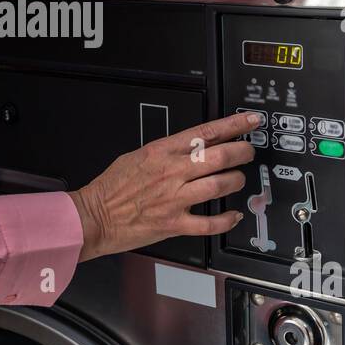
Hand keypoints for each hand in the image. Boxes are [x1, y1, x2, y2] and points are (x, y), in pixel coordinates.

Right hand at [69, 111, 259, 260]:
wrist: (95, 216)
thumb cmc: (112, 188)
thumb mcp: (138, 155)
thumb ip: (167, 151)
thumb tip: (192, 146)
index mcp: (162, 151)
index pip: (206, 132)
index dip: (234, 124)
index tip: (250, 121)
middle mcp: (172, 172)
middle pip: (221, 156)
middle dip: (243, 152)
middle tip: (248, 151)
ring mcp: (175, 198)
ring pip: (220, 185)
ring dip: (236, 181)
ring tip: (238, 180)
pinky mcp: (174, 223)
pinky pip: (210, 223)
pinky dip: (227, 220)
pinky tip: (232, 215)